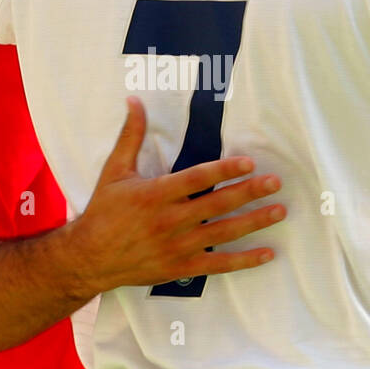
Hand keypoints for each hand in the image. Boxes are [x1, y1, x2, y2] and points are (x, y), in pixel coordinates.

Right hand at [71, 96, 285, 293]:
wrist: (89, 258)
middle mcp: (169, 221)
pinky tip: (267, 253)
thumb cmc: (103, 212)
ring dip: (254, 222)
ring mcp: (176, 247)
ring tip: (280, 211)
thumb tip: (134, 100)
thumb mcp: (114, 171)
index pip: (197, 178)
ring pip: (223, 233)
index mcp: (155, 194)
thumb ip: (130, 136)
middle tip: (275, 182)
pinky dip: (244, 261)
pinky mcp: (180, 268)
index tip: (249, 163)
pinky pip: (218, 264)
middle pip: (217, 205)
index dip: (224, 170)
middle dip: (249, 192)